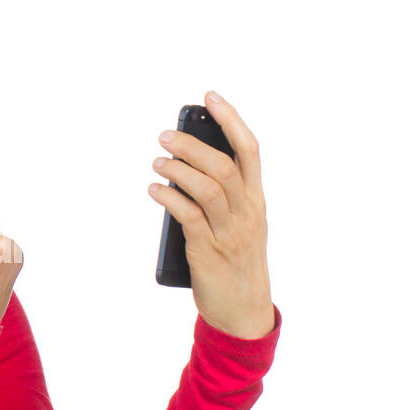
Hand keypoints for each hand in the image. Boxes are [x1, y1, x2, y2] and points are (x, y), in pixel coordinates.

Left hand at [148, 91, 273, 339]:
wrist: (243, 312)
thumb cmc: (236, 265)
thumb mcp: (239, 226)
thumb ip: (221, 198)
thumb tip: (182, 167)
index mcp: (256, 201)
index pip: (249, 150)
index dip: (230, 119)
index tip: (209, 97)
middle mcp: (247, 212)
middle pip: (223, 165)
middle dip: (193, 144)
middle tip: (165, 135)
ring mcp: (229, 233)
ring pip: (207, 187)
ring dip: (178, 169)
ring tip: (157, 162)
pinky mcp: (208, 252)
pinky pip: (188, 216)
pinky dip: (169, 197)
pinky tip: (155, 190)